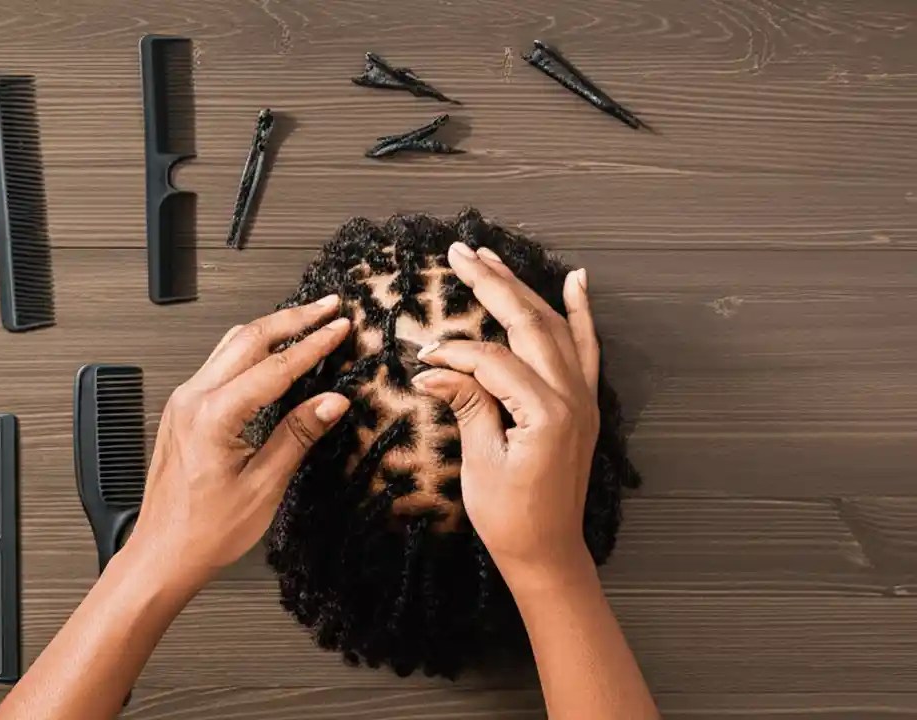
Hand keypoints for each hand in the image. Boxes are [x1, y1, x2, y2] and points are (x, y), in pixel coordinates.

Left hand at [126, 297, 352, 586]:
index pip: (275, 366)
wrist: (163, 553)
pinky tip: (272, 353)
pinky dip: (250, 350)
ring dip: (270, 329)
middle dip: (293, 318)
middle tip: (329, 307)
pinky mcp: (183, 411)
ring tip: (306, 319)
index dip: (313, 344)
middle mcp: (192, 399)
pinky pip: (219, 365)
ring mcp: (183, 402)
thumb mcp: (264, 486)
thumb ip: (297, 435)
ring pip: (230, 345)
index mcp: (213, 415)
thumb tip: (332, 402)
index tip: (340, 328)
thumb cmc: (205, 531)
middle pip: (249, 339)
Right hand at [412, 242, 599, 586]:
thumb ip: (466, 405)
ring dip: (523, 289)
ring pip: (554, 326)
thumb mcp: (480, 462)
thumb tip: (433, 369)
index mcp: (546, 412)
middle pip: (529, 323)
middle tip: (459, 252)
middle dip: (491, 284)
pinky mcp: (584, 402)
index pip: (492, 360)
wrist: (548, 551)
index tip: (422, 358)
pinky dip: (580, 312)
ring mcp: (583, 396)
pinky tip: (575, 281)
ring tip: (492, 257)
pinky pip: (587, 347)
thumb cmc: (509, 518)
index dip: (454, 354)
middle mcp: (573, 396)